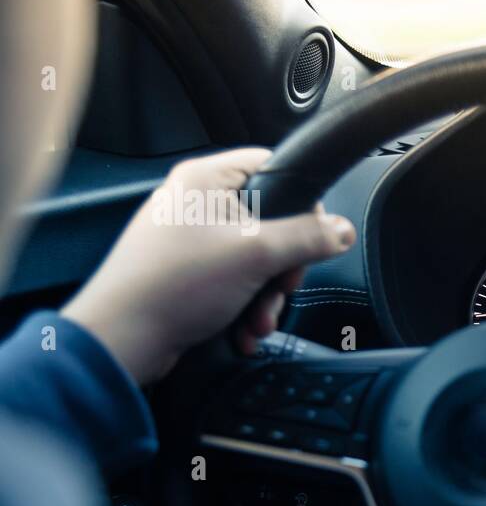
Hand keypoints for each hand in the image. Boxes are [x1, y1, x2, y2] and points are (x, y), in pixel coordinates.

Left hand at [62, 148, 355, 383]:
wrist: (124, 338)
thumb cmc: (173, 286)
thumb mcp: (256, 255)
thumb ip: (307, 238)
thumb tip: (341, 230)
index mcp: (206, 180)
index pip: (273, 167)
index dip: (302, 201)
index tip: (314, 235)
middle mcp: (197, 203)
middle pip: (272, 222)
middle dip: (283, 268)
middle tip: (280, 286)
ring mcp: (191, 240)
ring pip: (256, 259)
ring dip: (266, 296)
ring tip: (256, 320)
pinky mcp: (189, 273)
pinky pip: (235, 282)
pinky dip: (246, 307)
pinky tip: (242, 329)